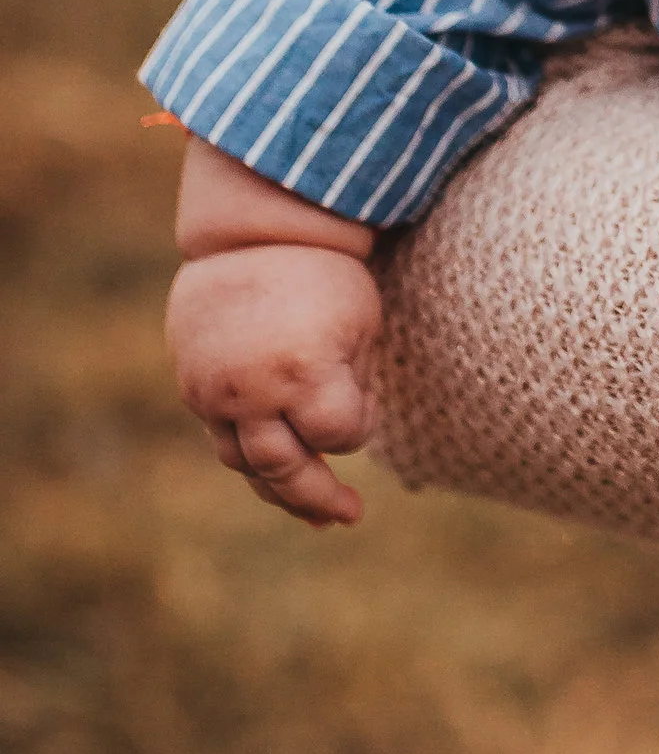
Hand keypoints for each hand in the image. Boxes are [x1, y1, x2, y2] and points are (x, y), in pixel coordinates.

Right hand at [166, 237, 382, 527]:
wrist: (250, 238)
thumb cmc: (322, 277)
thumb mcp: (360, 324)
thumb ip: (351, 386)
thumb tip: (339, 441)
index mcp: (303, 369)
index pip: (338, 435)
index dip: (360, 423)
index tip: (368, 396)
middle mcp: (251, 390)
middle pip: (284, 470)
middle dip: (319, 497)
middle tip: (349, 515)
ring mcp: (215, 394)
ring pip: (246, 464)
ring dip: (282, 493)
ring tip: (318, 515)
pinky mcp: (194, 390)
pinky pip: (224, 440)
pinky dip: (253, 458)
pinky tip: (279, 474)